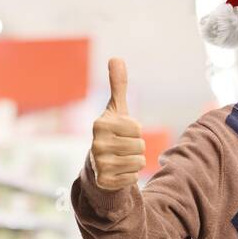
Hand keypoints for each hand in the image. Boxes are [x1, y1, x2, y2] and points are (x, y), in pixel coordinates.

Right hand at [90, 57, 145, 190]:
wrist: (98, 163)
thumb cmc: (112, 132)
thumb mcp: (116, 109)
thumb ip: (118, 85)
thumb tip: (116, 58)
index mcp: (100, 124)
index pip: (136, 128)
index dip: (134, 131)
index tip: (122, 133)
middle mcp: (97, 143)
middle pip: (140, 146)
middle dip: (136, 147)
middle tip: (122, 147)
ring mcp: (100, 163)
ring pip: (139, 161)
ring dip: (134, 161)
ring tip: (121, 158)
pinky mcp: (105, 180)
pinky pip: (133, 177)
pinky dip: (130, 175)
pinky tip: (118, 171)